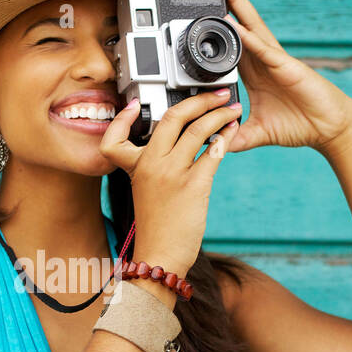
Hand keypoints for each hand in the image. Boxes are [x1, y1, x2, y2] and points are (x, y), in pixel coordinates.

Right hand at [98, 89, 242, 278]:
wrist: (161, 256)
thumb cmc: (157, 227)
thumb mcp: (146, 191)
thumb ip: (155, 166)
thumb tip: (184, 143)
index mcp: (135, 166)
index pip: (118, 133)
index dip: (124, 116)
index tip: (136, 106)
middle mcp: (150, 165)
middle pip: (172, 117)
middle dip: (198, 101)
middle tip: (215, 95)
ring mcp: (171, 173)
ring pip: (197, 130)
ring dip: (218, 114)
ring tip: (232, 108)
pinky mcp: (193, 185)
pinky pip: (213, 151)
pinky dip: (226, 136)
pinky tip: (233, 130)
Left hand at [196, 0, 351, 152]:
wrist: (328, 129)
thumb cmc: (300, 125)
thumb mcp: (257, 133)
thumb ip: (236, 137)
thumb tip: (216, 145)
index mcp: (254, 72)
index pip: (228, 43)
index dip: (213, 26)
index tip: (195, 11)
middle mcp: (262, 60)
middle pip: (238, 24)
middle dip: (222, 1)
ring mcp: (275, 60)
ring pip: (251, 25)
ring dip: (235, 4)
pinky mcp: (286, 66)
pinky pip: (264, 49)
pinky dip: (249, 37)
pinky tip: (235, 24)